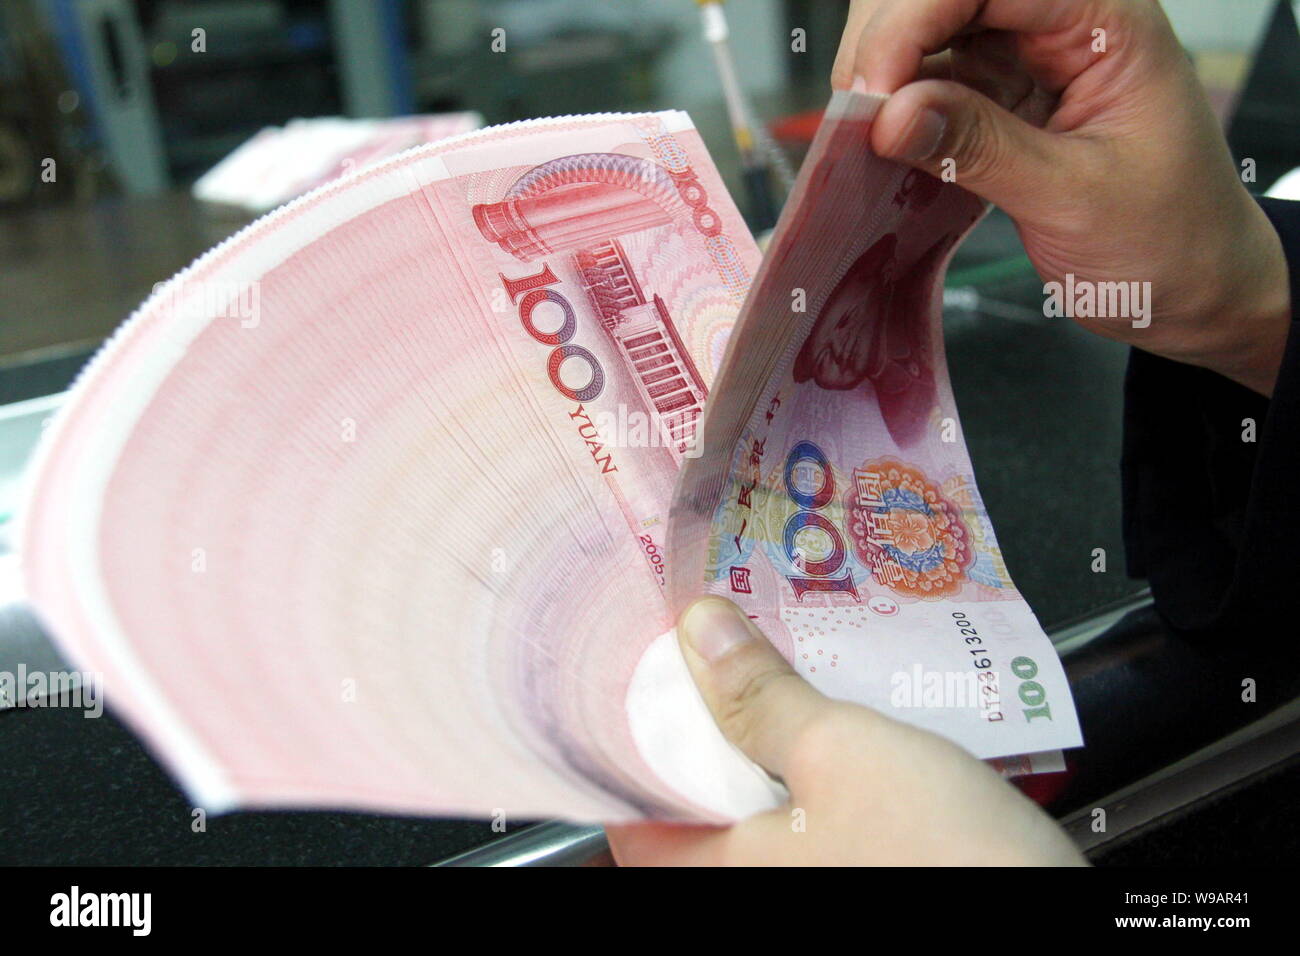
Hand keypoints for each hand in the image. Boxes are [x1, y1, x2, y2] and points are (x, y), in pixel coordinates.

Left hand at [605, 597, 1084, 865]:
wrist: (1061, 926)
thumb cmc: (941, 860)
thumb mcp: (840, 750)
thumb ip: (758, 694)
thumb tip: (700, 633)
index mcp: (713, 874)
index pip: (630, 806)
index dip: (630, 731)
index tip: (642, 670)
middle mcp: (748, 893)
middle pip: (697, 802)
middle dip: (708, 723)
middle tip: (717, 650)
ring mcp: (806, 889)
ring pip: (758, 812)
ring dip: (763, 742)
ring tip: (775, 670)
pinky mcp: (857, 880)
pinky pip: (808, 828)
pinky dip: (808, 777)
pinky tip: (834, 727)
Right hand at [832, 0, 1290, 395]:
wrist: (1193, 290)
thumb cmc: (1167, 241)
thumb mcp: (1074, 196)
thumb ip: (980, 148)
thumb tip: (889, 114)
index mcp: (1103, 18)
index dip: (914, 20)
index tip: (873, 92)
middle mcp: (1059, 22)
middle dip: (885, 41)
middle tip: (857, 117)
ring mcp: (1023, 58)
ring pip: (922, 31)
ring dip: (881, 75)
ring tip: (863, 137)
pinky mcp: (996, 99)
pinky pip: (925, 83)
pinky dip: (892, 110)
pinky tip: (879, 147)